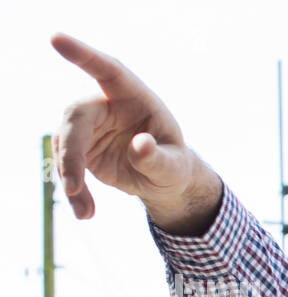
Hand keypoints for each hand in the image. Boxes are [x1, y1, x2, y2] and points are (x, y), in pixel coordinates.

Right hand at [50, 32, 220, 232]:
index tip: (57, 39)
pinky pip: (67, 165)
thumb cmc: (176, 167)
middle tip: (74, 186)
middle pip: (77, 116)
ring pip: (65, 143)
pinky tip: (87, 212)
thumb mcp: (175, 168)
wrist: (165, 182)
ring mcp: (91, 126)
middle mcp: (107, 106)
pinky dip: (74, 190)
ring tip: (86, 211)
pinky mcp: (81, 148)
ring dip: (71, 178)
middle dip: (71, 151)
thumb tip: (140, 146)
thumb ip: (158, 157)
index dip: (83, 54)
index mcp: (135, 97)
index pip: (107, 69)